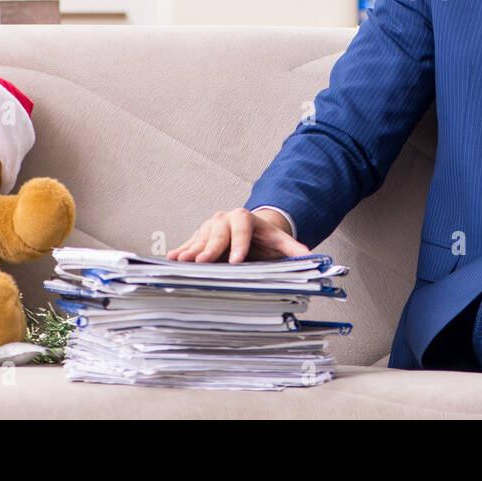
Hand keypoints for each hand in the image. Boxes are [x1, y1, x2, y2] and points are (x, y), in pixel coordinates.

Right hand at [168, 207, 310, 262]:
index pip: (242, 231)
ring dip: (191, 251)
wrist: (248, 229)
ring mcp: (209, 227)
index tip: (238, 260)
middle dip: (211, 249)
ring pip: (200, 240)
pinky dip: (180, 252)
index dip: (240, 245)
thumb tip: (309, 257)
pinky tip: (172, 259)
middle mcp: (224, 219)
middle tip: (204, 262)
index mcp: (245, 218)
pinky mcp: (198, 236)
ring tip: (182, 261)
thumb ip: (293, 249)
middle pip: (217, 234)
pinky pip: (189, 244)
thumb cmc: (263, 237)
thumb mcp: (279, 241)